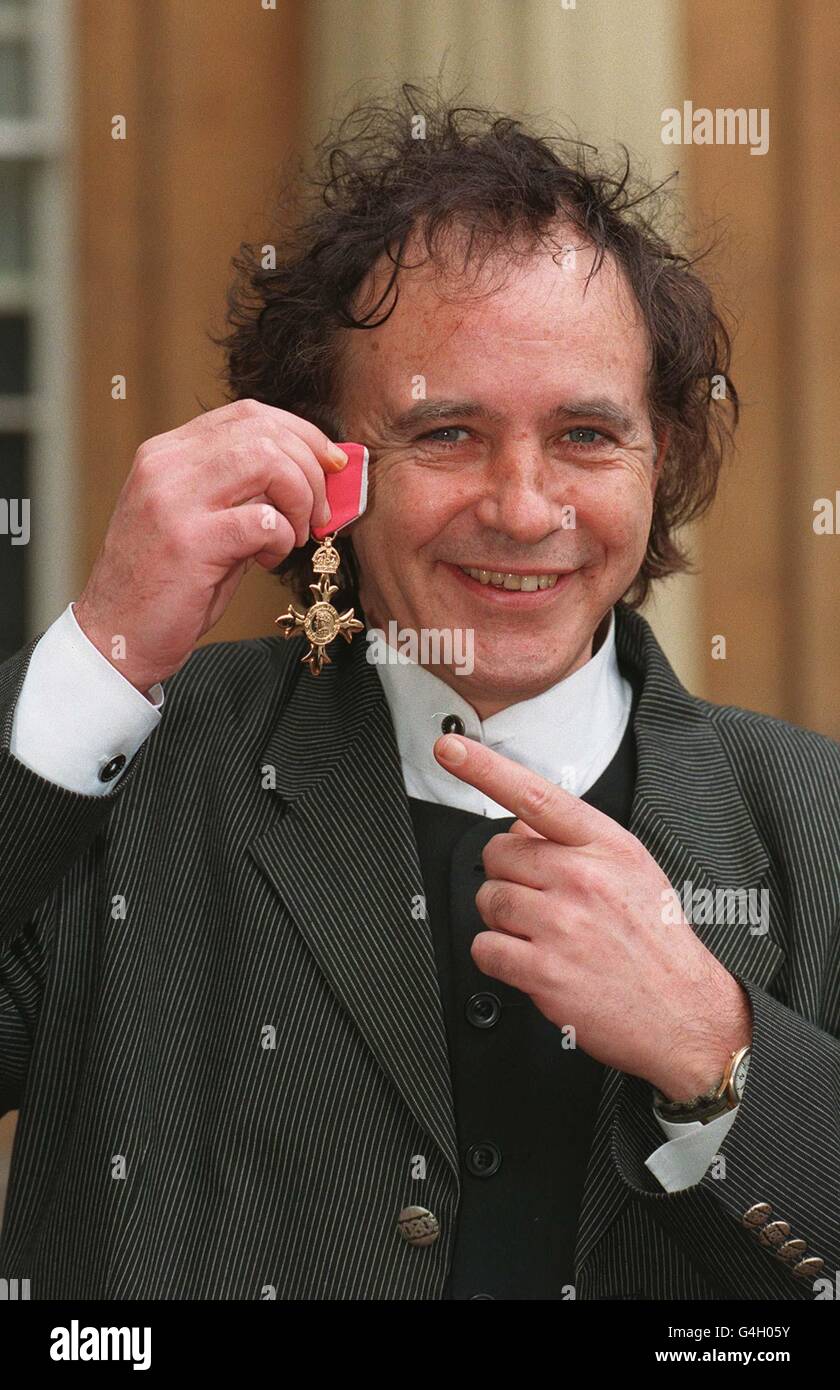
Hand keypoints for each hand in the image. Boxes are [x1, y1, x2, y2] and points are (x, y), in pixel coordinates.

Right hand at [73, 399, 347, 693]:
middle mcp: (166, 466)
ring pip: (268, 462)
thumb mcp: (200, 521)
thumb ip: (243, 491)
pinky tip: (267, 559)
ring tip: (293, 535)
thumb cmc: (164, 584)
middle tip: (317, 513)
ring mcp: (174, 501)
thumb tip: (309, 476)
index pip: (248, 414)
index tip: (330, 463)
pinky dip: (282, 538)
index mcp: (167, 454)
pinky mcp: (189, 541)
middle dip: (310, 469)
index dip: (302, 434)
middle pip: (264, 432)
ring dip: (300, 499)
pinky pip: (264, 519)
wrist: (117, 634)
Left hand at [434, 733, 752, 1099]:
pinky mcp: (544, 971)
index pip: (534, 795)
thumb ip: (575, 842)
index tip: (450, 747)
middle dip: (508, 877)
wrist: (686, 1011)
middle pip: (497, 854)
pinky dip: (499, 957)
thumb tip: (520, 827)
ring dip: (503, 919)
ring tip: (544, 934)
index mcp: (606, 845)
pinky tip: (532, 961)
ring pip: (488, 900)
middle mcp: (582, 878)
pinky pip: (485, 947)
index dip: (484, 767)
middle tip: (541, 901)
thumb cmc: (656, 939)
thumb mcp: (631, 870)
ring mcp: (562, 924)